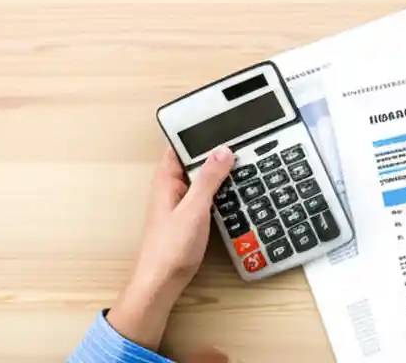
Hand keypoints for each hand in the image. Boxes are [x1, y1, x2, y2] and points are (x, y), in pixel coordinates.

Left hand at [107, 145, 234, 349]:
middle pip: (194, 161)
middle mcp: (172, 188)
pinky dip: (221, 189)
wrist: (161, 283)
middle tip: (241, 138)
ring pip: (203, 178)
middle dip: (215, 151)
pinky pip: (208, 194)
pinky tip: (238, 189)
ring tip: (244, 159)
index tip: (220, 121)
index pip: (179, 146)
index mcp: (166, 180)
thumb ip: (208, 179)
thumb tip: (223, 150)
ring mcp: (181, 203)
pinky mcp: (191, 217)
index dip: (197, 133)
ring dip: (220, 171)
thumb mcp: (194, 209)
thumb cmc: (170, 248)